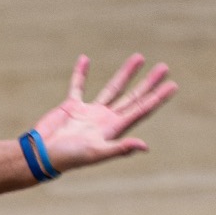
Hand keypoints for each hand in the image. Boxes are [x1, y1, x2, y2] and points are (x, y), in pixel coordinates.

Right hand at [32, 53, 177, 171]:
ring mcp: (90, 112)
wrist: (42, 154)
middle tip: (164, 67)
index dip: (157, 98)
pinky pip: (78, 86)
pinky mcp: (71, 106)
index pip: (141, 109)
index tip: (173, 85)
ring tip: (139, 57)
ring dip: (125, 74)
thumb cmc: (69, 157)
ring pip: (112, 88)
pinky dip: (81, 73)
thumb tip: (145, 146)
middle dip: (148, 83)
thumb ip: (120, 148)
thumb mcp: (96, 153)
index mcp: (114, 128)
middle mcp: (105, 119)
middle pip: (133, 97)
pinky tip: (85, 59)